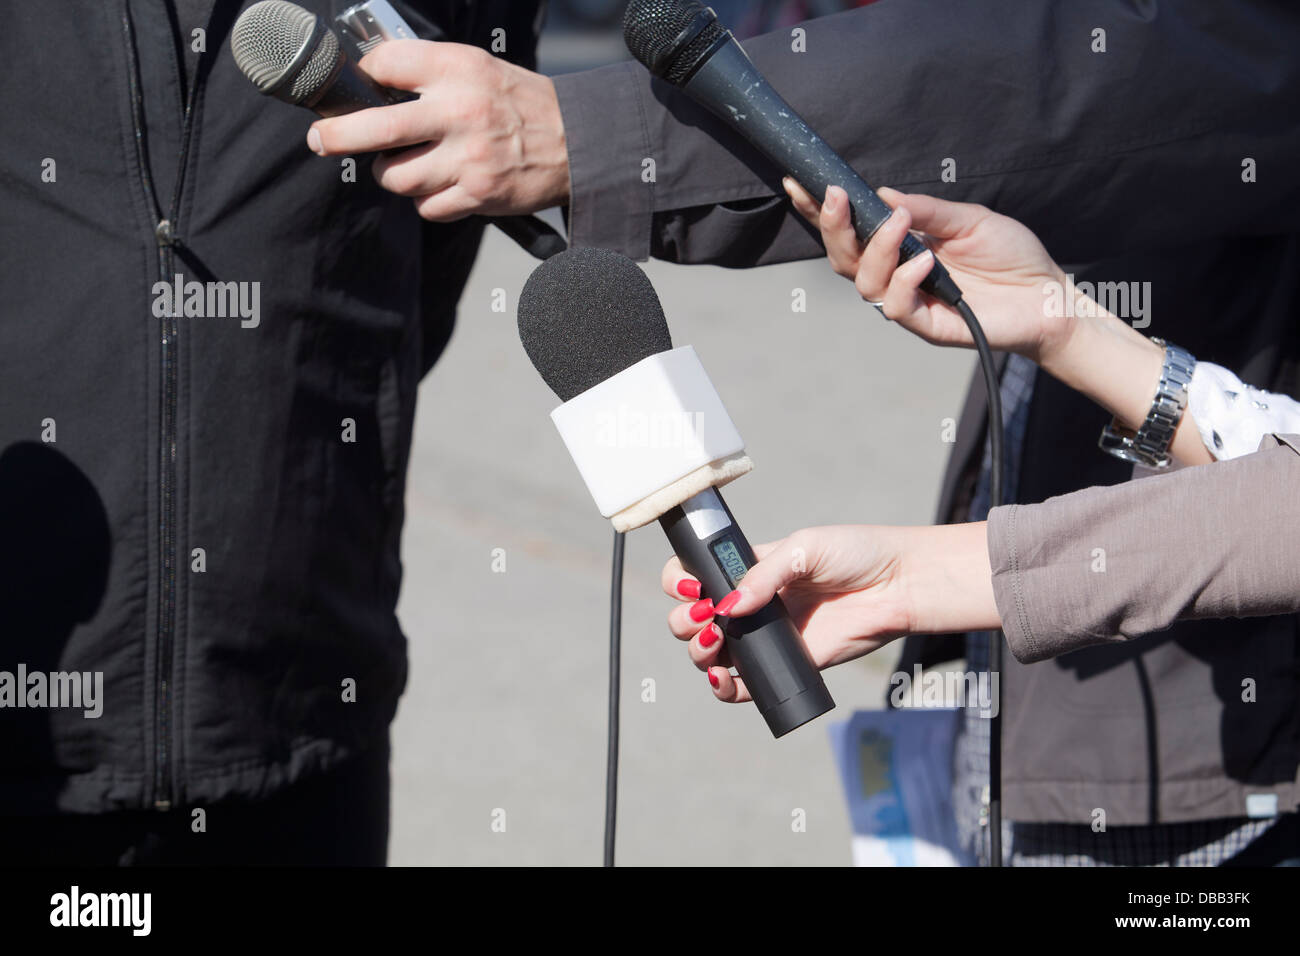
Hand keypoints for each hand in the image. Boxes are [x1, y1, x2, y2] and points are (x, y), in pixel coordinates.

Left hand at [306, 40, 569, 220]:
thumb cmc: (519, 103)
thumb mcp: (478, 67)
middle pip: (376, 127)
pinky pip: (427, 207)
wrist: (576, 141)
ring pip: (397, 176)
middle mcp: (460, 112)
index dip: (364, 77)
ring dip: (393, 174)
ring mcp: (469, 158)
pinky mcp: (478, 195)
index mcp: (458, 69)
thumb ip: (430, 71)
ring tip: (408, 165)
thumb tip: (372, 77)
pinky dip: (427, 201)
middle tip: (320, 139)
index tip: (358, 88)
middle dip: (337, 136)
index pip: (386, 65)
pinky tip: (443, 185)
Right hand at [661, 527, 914, 702]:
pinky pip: (744, 686)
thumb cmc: (855, 554)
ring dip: (698, 652)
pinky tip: (724, 677)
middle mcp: (749, 605)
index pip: (694, 575)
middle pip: (691, 619)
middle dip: (683, 621)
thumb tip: (727, 607)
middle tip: (706, 617)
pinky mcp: (786, 666)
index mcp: (746, 570)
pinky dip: (725, 688)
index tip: (691, 587)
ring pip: (710, 654)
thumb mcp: (805, 547)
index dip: (679, 582)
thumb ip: (763, 575)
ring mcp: (764, 637)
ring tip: (715, 643)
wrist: (898, 586)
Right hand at [784, 180, 1073, 366]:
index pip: (851, 230)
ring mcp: (910, 301)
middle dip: (832, 226)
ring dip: (876, 249)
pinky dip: (905, 280)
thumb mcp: (970, 219)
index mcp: (901, 247)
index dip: (820, 210)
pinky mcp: (928, 326)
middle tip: (837, 196)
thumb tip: (883, 195)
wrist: (1049, 297)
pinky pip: (897, 307)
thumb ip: (928, 210)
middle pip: (843, 258)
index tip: (798, 181)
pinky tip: (925, 262)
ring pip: (863, 282)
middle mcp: (897, 275)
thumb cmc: (1012, 257)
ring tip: (902, 225)